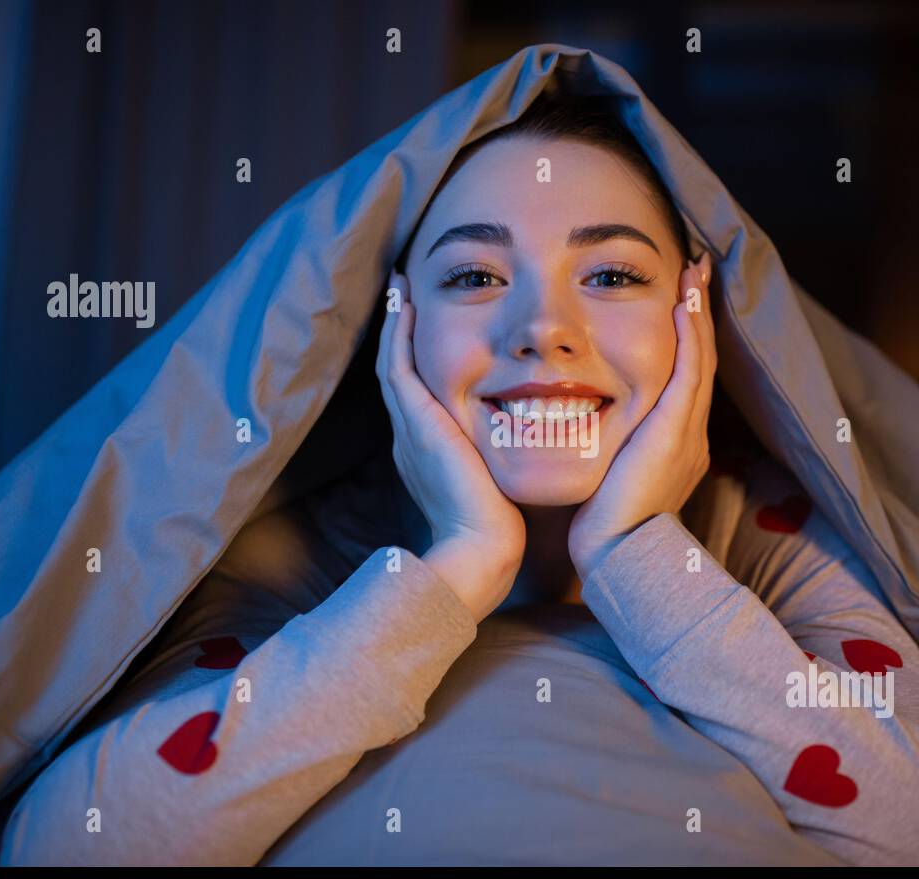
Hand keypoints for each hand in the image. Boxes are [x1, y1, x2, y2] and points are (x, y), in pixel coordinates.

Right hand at [375, 269, 524, 620]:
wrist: (480, 549)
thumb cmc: (500, 525)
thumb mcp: (497, 482)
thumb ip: (501, 458)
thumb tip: (526, 441)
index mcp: (428, 453)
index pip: (418, 395)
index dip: (419, 360)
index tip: (430, 331)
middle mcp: (410, 438)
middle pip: (398, 373)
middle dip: (400, 335)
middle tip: (404, 296)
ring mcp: (409, 430)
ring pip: (392, 364)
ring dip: (394, 324)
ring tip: (401, 288)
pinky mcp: (417, 423)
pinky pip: (397, 366)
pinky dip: (398, 333)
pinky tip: (405, 302)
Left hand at [568, 253, 716, 579]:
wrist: (615, 560)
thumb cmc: (598, 528)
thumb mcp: (603, 478)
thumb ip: (600, 449)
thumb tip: (574, 428)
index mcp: (673, 446)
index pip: (682, 378)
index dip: (682, 337)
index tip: (677, 301)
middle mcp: (689, 435)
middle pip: (700, 360)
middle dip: (697, 314)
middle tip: (695, 271)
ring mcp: (688, 433)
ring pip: (700, 359)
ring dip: (697, 313)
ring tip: (694, 273)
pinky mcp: (676, 433)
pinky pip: (689, 372)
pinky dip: (689, 336)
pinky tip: (684, 304)